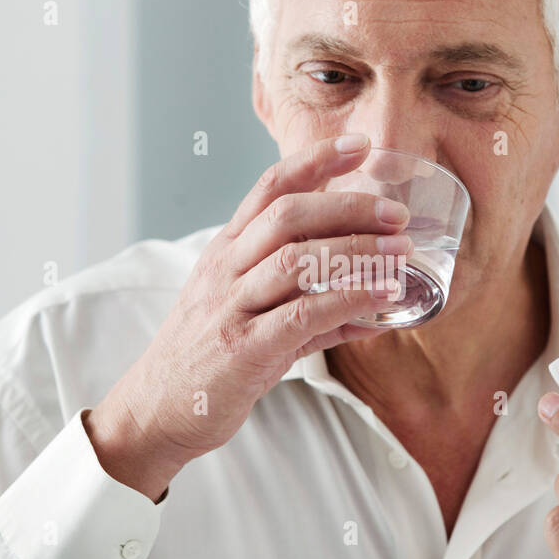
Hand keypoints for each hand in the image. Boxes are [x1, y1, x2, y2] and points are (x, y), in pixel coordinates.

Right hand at [84, 133, 411, 499]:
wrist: (157, 410)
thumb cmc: (208, 359)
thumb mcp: (250, 316)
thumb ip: (312, 307)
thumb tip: (374, 307)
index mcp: (225, 251)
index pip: (269, 189)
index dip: (315, 162)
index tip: (359, 148)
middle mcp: (225, 269)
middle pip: (289, 215)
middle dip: (349, 207)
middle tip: (397, 215)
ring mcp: (231, 307)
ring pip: (297, 259)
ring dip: (357, 251)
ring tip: (401, 253)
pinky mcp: (243, 348)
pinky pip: (303, 314)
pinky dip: (349, 300)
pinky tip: (383, 298)